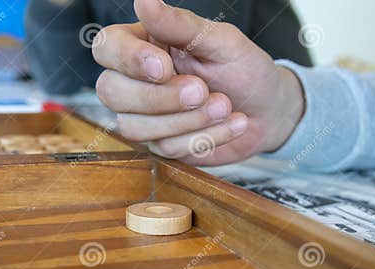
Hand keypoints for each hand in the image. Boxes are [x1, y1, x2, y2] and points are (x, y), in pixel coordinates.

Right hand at [93, 0, 304, 165]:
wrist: (267, 111)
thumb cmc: (242, 69)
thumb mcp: (221, 41)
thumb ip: (181, 25)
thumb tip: (144, 0)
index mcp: (143, 45)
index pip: (107, 48)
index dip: (129, 60)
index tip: (165, 67)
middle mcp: (135, 81)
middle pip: (111, 91)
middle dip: (160, 97)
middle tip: (202, 90)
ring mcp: (144, 117)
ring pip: (135, 127)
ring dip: (186, 121)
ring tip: (225, 106)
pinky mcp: (160, 144)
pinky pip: (166, 148)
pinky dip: (204, 137)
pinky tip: (231, 123)